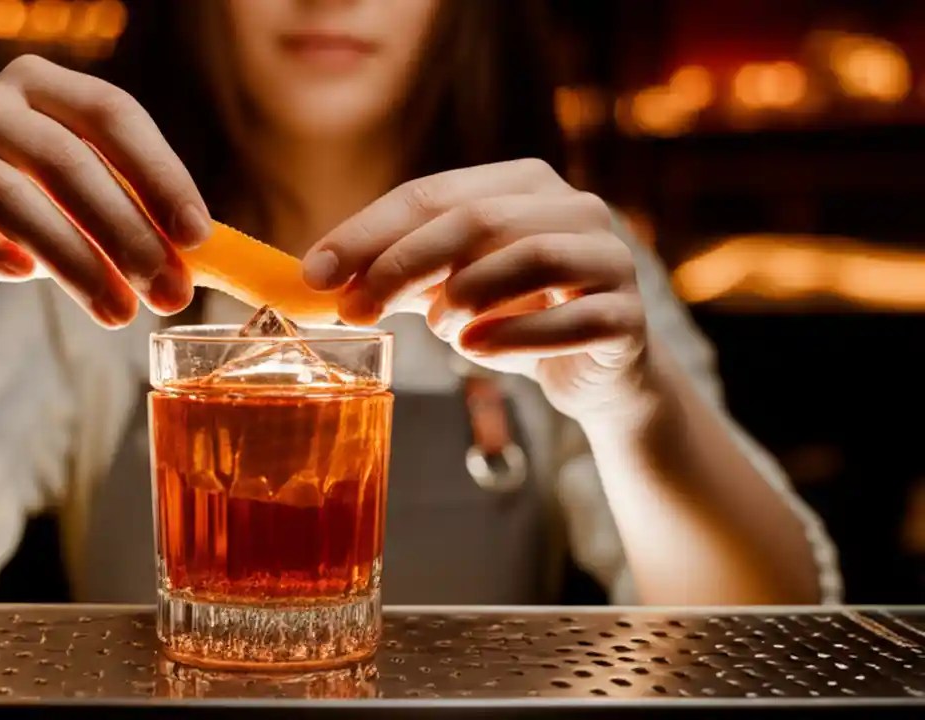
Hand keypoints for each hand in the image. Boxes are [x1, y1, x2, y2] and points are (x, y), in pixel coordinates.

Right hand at [0, 55, 210, 326]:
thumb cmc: (41, 222)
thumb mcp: (95, 209)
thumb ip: (147, 219)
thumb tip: (215, 259)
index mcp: (40, 83)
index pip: (110, 113)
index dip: (160, 174)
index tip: (198, 237)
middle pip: (64, 160)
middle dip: (126, 233)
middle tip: (168, 293)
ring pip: (9, 199)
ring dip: (73, 261)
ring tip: (119, 314)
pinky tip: (23, 276)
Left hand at [302, 159, 651, 422]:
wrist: (595, 373)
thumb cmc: (514, 319)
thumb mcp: (448, 289)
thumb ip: (394, 276)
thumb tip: (320, 278)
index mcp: (524, 185)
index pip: (432, 194)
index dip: (368, 231)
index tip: (314, 272)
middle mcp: (574, 209)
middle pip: (478, 220)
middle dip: (403, 263)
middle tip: (354, 307)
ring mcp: (609, 259)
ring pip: (532, 257)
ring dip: (467, 294)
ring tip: (436, 327)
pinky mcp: (629, 317)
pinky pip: (572, 319)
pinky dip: (514, 335)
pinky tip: (474, 349)